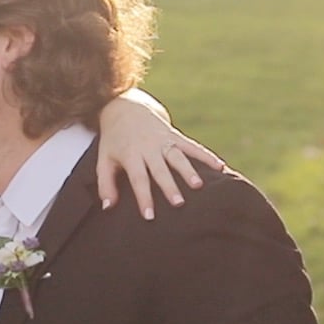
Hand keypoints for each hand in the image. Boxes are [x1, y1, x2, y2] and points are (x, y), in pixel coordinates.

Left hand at [95, 96, 225, 219]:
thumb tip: (108, 207)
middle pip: (160, 169)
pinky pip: (192, 146)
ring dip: (189, 170)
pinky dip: (206, 155)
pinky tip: (220, 166)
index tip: (149, 216)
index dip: (144, 197)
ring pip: (178, 156)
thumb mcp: (103, 160)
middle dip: (169, 186)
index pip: (138, 178)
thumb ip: (105, 184)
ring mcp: (164, 140)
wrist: (126, 107)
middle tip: (178, 203)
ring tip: (199, 186)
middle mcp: (149, 147)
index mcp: (131, 154)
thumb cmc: (114, 141)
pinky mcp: (175, 135)